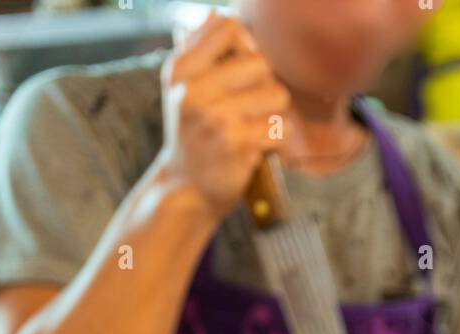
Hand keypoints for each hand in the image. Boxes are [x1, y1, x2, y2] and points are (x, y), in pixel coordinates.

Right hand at [160, 13, 290, 219]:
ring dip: (273, 113)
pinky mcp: (237, 145)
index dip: (246, 44)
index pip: (230, 27)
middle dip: (265, 84)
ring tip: (255, 126)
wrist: (184, 189)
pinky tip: (258, 147)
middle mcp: (193, 92)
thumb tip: (215, 14)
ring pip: (276, 94)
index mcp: (181, 70)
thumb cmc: (189, 133)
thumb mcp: (180, 88)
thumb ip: (195, 47)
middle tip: (252, 106)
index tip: (242, 69)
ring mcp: (215, 119)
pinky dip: (275, 140)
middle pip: (261, 61)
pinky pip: (279, 128)